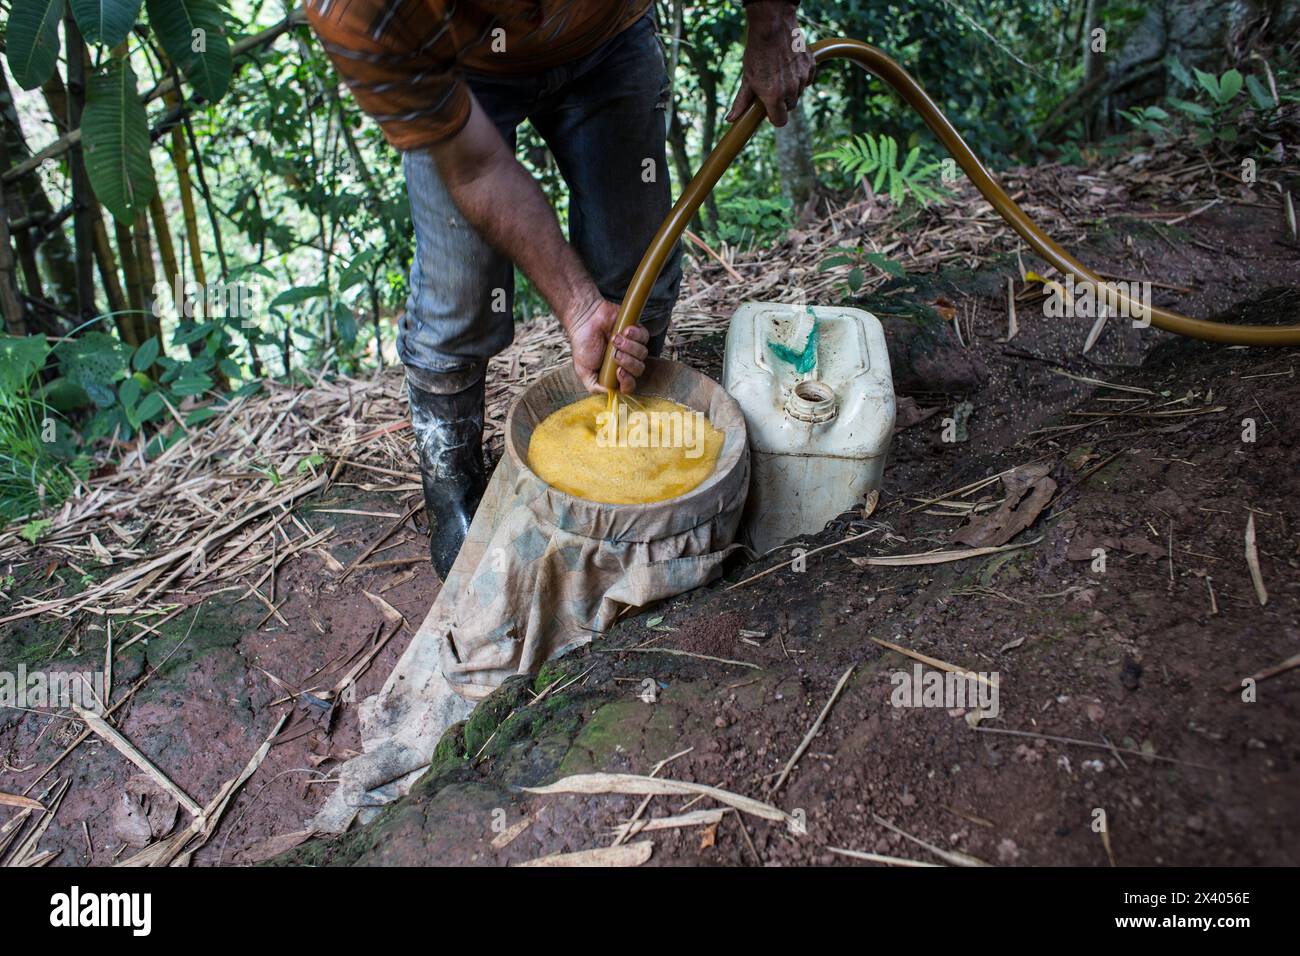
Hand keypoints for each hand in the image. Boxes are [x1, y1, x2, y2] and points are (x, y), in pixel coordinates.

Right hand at [565, 294, 650, 393]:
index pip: (629, 386)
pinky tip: (623, 330)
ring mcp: (632, 347)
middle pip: (639, 370)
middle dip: (627, 361)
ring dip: (629, 346)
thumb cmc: (583, 345)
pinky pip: (645, 337)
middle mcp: (626, 362)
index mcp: (615, 374)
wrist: (584, 320)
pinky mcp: (637, 333)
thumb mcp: (583, 371)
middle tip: (614, 353)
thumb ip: (594, 387)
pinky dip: (635, 334)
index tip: (619, 372)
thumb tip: (610, 395)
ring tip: (614, 339)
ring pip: (643, 354)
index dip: (627, 381)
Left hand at [726, 1, 815, 127]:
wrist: (771, 27)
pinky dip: (800, 76)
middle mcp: (790, 90)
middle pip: (790, 106)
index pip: (781, 121)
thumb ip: (742, 102)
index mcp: (774, 96)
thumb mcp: (747, 79)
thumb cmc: (757, 53)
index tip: (769, 108)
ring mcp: (802, 77)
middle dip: (782, 101)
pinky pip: (807, 79)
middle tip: (772, 85)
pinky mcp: (810, 66)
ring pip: (798, 92)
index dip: (775, 116)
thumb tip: (731, 119)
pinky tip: (790, 65)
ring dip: (791, 87)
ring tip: (779, 71)